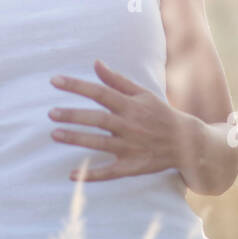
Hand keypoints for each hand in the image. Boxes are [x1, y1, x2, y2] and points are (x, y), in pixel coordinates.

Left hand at [48, 60, 193, 181]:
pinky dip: (91, 175)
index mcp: (131, 105)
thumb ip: (117, 80)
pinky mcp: (132, 166)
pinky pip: (110, 172)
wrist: (186, 143)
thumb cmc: (160, 113)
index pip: (100, 92)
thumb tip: (96, 63)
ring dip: (77, 139)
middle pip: (98, 119)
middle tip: (51, 113)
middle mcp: (129, 125)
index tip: (54, 80)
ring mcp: (130, 147)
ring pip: (100, 144)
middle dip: (74, 115)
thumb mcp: (142, 93)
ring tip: (54, 134)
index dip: (77, 86)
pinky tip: (72, 175)